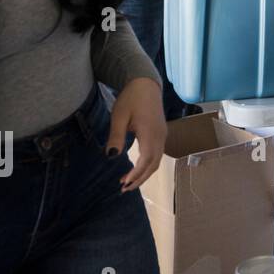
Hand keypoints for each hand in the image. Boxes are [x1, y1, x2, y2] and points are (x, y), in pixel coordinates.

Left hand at [106, 77, 165, 192]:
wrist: (145, 84)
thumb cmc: (131, 98)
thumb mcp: (118, 116)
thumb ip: (115, 137)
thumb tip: (111, 157)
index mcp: (150, 133)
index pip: (146, 160)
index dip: (136, 174)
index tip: (123, 183)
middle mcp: (160, 136)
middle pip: (154, 164)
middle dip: (140, 178)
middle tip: (124, 188)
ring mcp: (162, 135)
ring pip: (157, 160)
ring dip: (144, 173)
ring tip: (128, 181)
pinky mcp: (160, 133)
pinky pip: (156, 154)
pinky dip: (147, 165)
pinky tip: (136, 167)